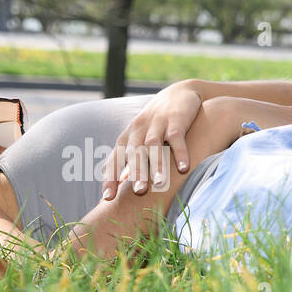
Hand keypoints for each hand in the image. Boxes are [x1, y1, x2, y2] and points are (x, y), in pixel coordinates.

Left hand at [101, 81, 201, 198]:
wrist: (179, 93)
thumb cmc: (156, 125)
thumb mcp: (139, 140)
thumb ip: (128, 162)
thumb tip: (118, 188)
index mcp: (127, 138)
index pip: (115, 159)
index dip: (111, 178)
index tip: (108, 198)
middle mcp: (139, 131)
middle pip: (134, 153)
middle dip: (136, 172)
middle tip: (139, 192)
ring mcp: (157, 124)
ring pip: (153, 145)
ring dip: (156, 163)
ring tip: (160, 182)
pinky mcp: (176, 120)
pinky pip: (176, 137)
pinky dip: (180, 152)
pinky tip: (184, 168)